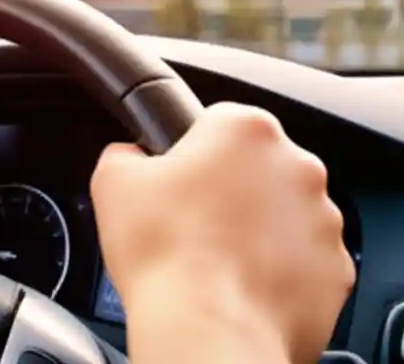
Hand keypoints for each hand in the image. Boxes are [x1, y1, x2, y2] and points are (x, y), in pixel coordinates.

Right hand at [91, 102, 354, 363]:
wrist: (207, 327)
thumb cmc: (164, 252)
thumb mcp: (112, 180)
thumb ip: (124, 152)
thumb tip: (131, 157)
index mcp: (245, 129)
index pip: (216, 121)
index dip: (189, 152)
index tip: (174, 180)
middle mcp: (296, 166)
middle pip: (255, 166)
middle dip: (227, 188)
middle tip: (188, 221)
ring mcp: (323, 219)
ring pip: (283, 213)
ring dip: (254, 227)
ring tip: (211, 258)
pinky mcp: (335, 268)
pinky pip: (303, 259)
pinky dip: (277, 268)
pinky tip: (238, 283)